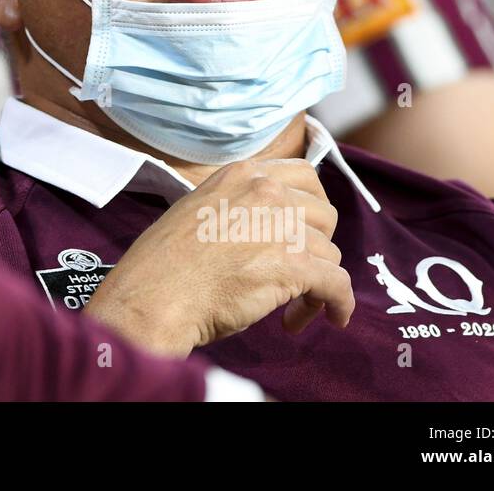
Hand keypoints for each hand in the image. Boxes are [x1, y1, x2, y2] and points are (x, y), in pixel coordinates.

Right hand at [84, 157, 353, 355]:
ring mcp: (280, 226)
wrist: (154, 295)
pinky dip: (339, 304)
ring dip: (317, 283)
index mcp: (241, 174)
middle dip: (317, 245)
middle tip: (296, 273)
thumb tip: (268, 228)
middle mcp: (265, 191)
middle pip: (323, 215)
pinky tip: (330, 318)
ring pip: (330, 253)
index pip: (303, 175)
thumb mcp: (198, 210)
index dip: (311, 208)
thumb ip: (237, 207)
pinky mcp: (293, 265)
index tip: (305, 231)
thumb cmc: (166, 264)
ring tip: (290, 309)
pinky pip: (338, 284)